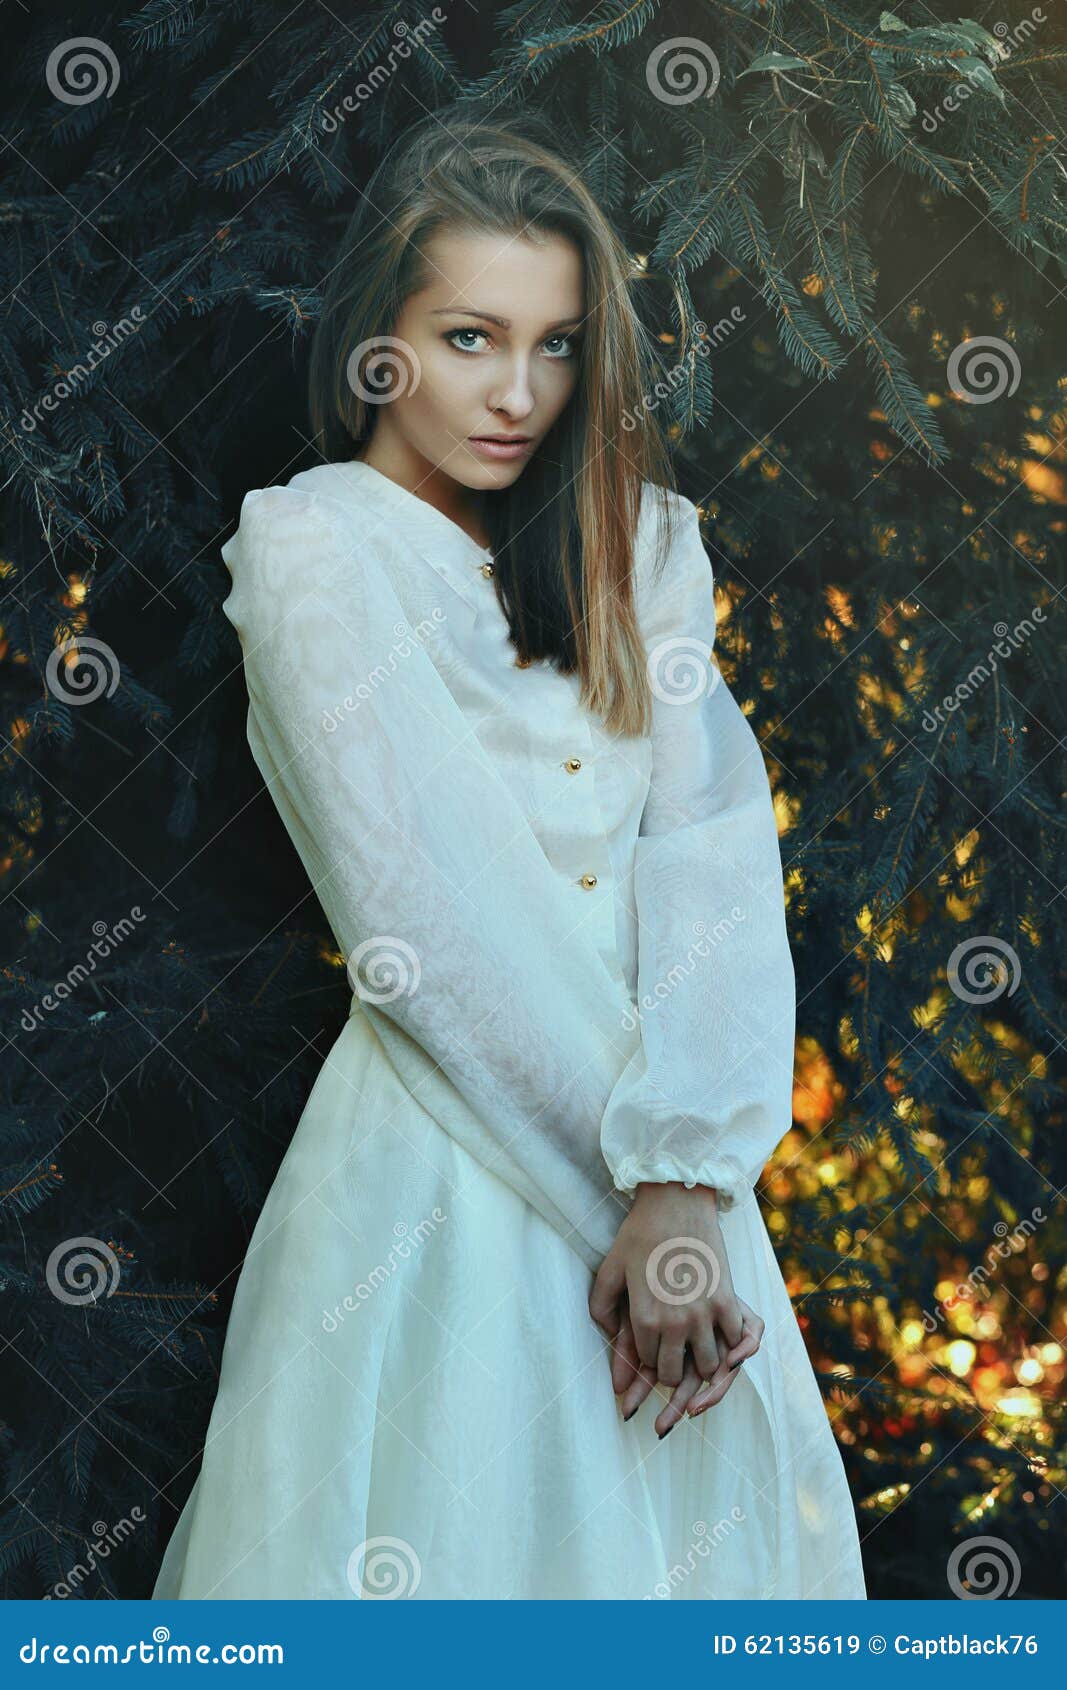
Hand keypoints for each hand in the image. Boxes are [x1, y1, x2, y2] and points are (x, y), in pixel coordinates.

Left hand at [588, 1181, 764, 1436]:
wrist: (676, 1201)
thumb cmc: (640, 1233)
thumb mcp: (611, 1269)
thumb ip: (602, 1307)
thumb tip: (609, 1336)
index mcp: (643, 1318)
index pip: (647, 1363)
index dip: (648, 1359)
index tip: (652, 1348)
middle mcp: (673, 1323)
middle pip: (675, 1374)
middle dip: (672, 1368)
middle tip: (673, 1353)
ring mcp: (703, 1314)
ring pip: (708, 1366)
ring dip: (701, 1361)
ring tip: (696, 1346)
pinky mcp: (726, 1301)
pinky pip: (733, 1342)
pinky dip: (728, 1343)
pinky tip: (718, 1331)